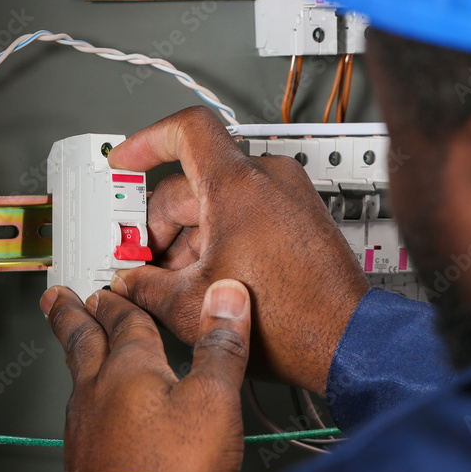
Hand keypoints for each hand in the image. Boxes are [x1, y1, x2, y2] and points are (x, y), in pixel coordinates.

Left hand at [40, 279, 250, 471]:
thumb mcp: (214, 400)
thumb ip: (220, 347)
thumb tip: (227, 298)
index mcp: (130, 369)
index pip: (124, 320)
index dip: (122, 300)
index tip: (112, 287)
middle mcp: (97, 394)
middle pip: (81, 342)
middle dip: (72, 316)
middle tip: (57, 299)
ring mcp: (83, 430)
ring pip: (76, 379)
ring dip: (77, 356)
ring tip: (76, 349)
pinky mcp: (82, 464)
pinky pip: (77, 417)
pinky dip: (84, 401)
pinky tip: (90, 416)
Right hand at [106, 106, 369, 395]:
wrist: (344, 342)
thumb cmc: (291, 322)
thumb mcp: (192, 306)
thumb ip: (145, 286)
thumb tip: (130, 281)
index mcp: (239, 186)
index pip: (186, 129)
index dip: (146, 141)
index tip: (126, 161)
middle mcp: (268, 179)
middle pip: (193, 177)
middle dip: (160, 221)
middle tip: (143, 258)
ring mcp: (289, 195)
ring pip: (218, 197)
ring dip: (189, 234)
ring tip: (174, 280)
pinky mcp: (300, 215)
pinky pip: (247, 210)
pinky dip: (220, 235)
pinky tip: (206, 276)